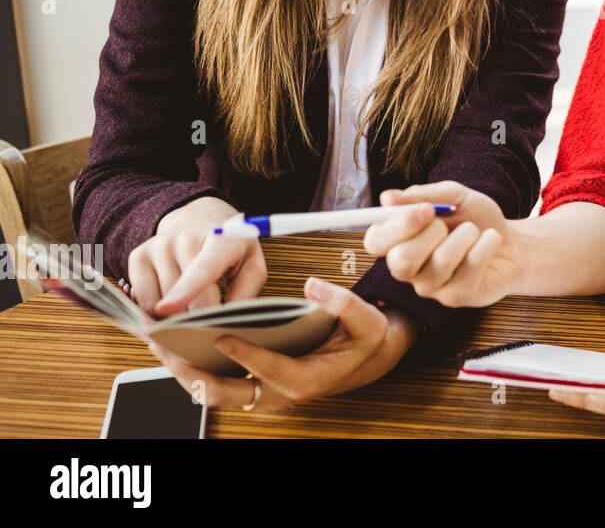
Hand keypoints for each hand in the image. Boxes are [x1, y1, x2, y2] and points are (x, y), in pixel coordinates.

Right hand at [128, 197, 265, 316]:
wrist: (201, 219)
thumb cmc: (230, 249)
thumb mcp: (252, 265)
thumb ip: (244, 294)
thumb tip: (221, 321)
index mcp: (222, 240)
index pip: (203, 268)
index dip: (186, 290)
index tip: (166, 309)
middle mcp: (186, 238)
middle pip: (182, 298)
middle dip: (194, 319)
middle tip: (208, 318)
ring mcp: (159, 246)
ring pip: (159, 303)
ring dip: (175, 314)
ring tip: (192, 297)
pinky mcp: (139, 257)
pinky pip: (142, 301)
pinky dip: (154, 309)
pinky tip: (171, 294)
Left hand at [148, 277, 421, 409]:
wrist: (365, 360)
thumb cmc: (363, 340)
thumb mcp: (366, 320)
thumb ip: (342, 303)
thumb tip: (311, 286)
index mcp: (305, 379)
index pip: (266, 368)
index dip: (242, 352)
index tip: (218, 333)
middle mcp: (278, 395)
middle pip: (224, 393)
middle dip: (191, 371)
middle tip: (167, 346)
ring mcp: (262, 396)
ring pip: (212, 393)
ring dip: (184, 371)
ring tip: (160, 344)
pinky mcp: (253, 390)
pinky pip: (216, 385)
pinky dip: (192, 369)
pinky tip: (175, 346)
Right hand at [363, 181, 519, 307]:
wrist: (511, 243)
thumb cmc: (475, 219)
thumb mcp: (453, 196)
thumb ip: (423, 196)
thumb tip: (388, 197)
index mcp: (399, 241)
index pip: (375, 242)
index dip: (396, 226)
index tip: (425, 209)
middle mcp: (408, 268)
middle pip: (400, 261)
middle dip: (428, 235)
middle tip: (446, 222)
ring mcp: (431, 286)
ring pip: (439, 263)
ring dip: (464, 237)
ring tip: (474, 230)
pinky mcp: (457, 297)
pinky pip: (468, 269)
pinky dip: (484, 245)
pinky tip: (490, 241)